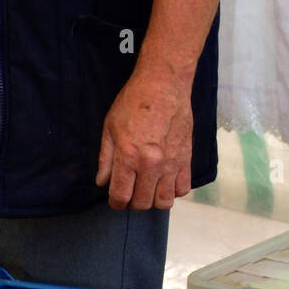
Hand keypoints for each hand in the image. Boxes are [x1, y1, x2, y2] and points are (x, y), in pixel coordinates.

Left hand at [95, 69, 192, 210]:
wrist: (163, 85)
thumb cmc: (133, 102)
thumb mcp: (110, 126)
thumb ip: (105, 158)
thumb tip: (102, 182)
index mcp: (128, 156)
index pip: (121, 196)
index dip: (115, 202)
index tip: (115, 199)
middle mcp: (150, 164)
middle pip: (142, 203)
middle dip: (133, 203)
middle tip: (130, 192)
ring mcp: (171, 163)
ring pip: (164, 202)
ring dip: (153, 200)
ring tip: (148, 189)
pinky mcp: (186, 159)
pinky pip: (183, 189)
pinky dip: (173, 191)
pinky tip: (165, 181)